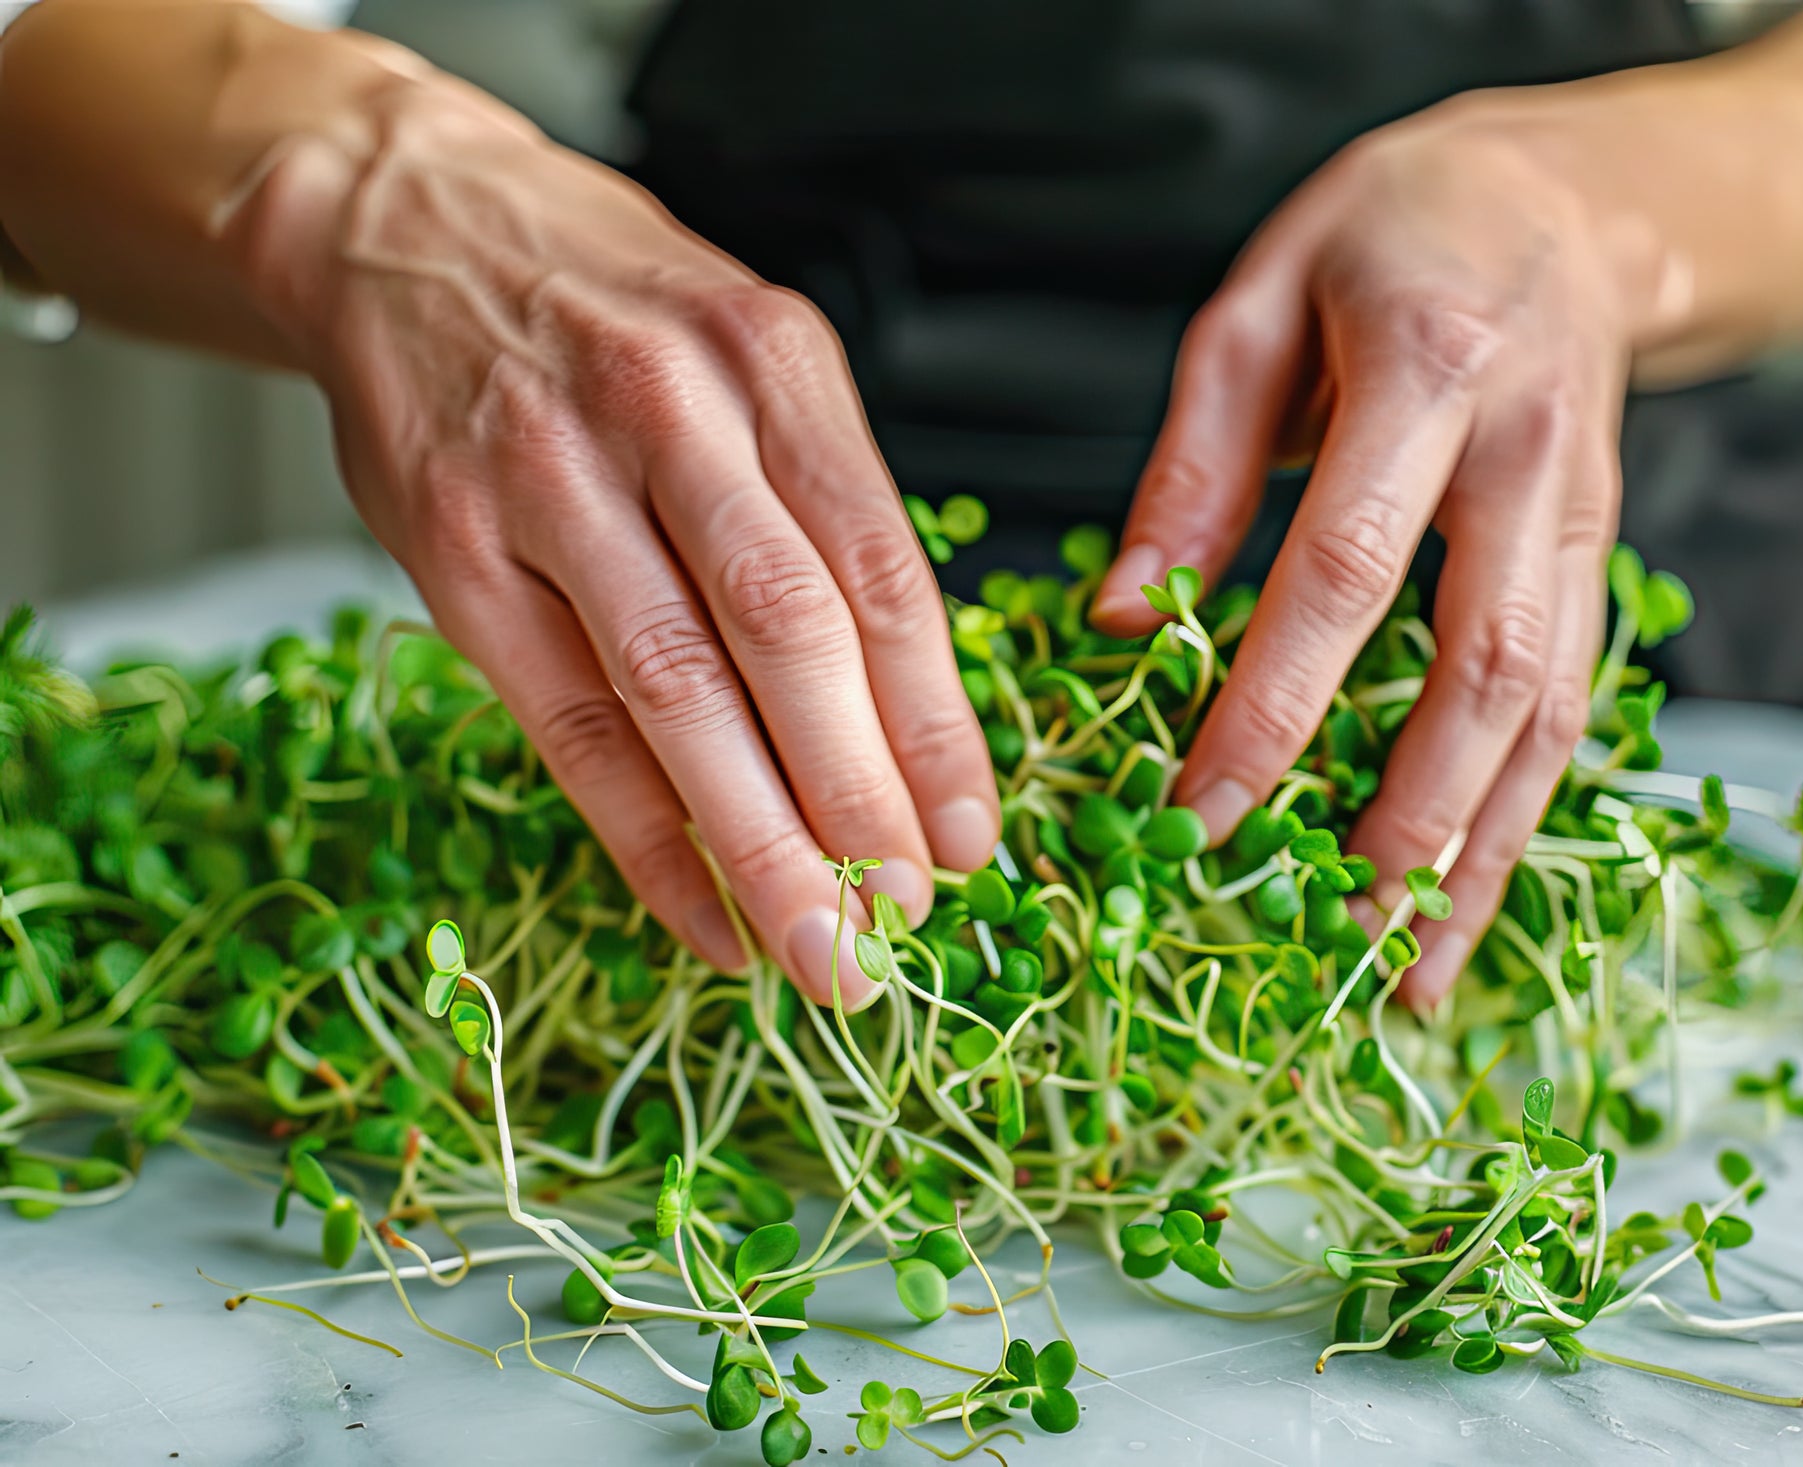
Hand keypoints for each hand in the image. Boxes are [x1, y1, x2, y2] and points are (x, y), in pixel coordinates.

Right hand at [248, 92, 999, 1001]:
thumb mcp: (751, 361)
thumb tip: (907, 720)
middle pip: (787, 635)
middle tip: (906, 916)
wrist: (408, 226)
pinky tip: (700, 914)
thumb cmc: (613, 316)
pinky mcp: (452, 550)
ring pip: (674, 690)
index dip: (934, 722)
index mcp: (771, 366)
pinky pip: (565, 723)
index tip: (969, 835)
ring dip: (758, 842)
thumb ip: (826, 513)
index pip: (881, 571)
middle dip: (859, 798)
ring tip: (819, 948)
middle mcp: (668, 413)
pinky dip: (640, 837)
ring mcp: (548, 481)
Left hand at [1091, 99, 1635, 1006]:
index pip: (1349, 568)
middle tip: (1333, 937)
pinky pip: (1574, 702)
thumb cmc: (1390, 238)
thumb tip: (1120, 622)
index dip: (1277, 703)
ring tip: (1415, 975)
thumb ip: (1193, 466)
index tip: (1201, 811)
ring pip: (1553, 708)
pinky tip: (1469, 895)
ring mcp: (1586, 515)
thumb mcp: (1259, 304)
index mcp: (1429, 366)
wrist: (1569, 203)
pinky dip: (1523, 813)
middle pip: (1484, 663)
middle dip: (1409, 816)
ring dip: (1486, 852)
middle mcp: (1531, 453)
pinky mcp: (1605, 559)